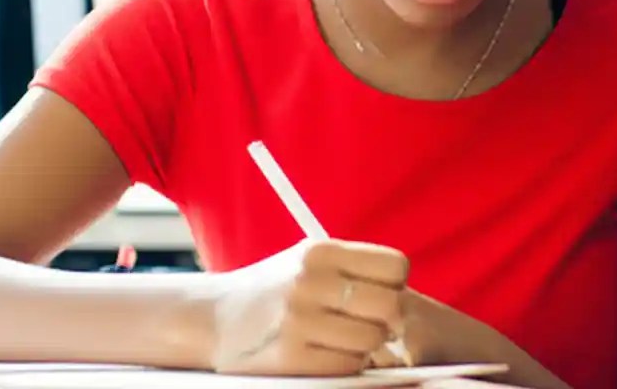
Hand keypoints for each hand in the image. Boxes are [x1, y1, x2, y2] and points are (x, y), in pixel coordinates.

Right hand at [208, 239, 408, 375]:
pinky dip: (346, 363)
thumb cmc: (273, 291)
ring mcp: (300, 322)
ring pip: (373, 340)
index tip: (380, 291)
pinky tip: (326, 352)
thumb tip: (402, 295)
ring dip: (366, 345)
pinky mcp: (293, 358)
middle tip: (370, 321)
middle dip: (388, 318)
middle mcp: (309, 282)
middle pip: (391, 305)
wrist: (213, 319)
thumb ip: (352, 270)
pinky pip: (349, 365)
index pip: (394, 266)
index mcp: (317, 251)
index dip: (395, 282)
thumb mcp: (306, 263)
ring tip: (342, 337)